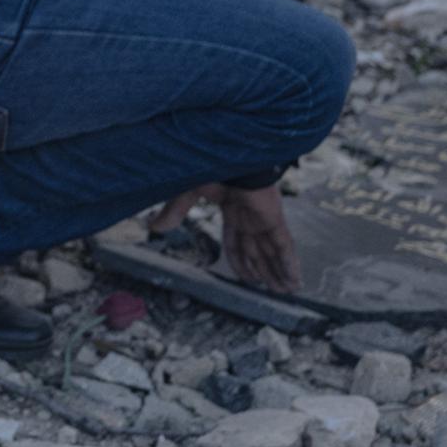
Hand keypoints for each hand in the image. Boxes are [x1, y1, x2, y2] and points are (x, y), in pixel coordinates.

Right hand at [152, 182, 301, 294]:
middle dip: (264, 270)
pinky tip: (293, 279)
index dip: (241, 260)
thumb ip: (175, 211)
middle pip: (257, 250)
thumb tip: (153, 227)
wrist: (230, 155)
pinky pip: (283, 246)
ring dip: (278, 272)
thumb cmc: (210, 167)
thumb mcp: (186, 192)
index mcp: (231, 208)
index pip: (236, 241)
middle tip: (273, 289)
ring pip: (272, 252)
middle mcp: (249, 217)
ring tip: (286, 291)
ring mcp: (263, 218)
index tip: (247, 277)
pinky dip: (288, 264)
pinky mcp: (274, 218)